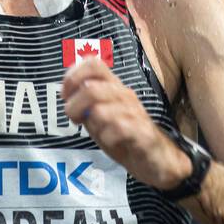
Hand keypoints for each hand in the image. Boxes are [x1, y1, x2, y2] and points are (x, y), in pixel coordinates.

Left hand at [61, 58, 191, 190]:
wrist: (157, 160)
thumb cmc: (126, 136)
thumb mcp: (99, 118)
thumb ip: (84, 106)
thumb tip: (67, 95)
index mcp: (113, 87)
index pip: (94, 64)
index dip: (73, 76)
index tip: (66, 96)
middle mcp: (125, 95)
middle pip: (91, 88)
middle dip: (74, 105)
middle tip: (74, 120)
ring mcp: (135, 113)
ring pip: (102, 109)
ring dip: (91, 123)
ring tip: (94, 132)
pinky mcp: (144, 133)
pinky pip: (119, 129)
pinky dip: (108, 137)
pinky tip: (110, 141)